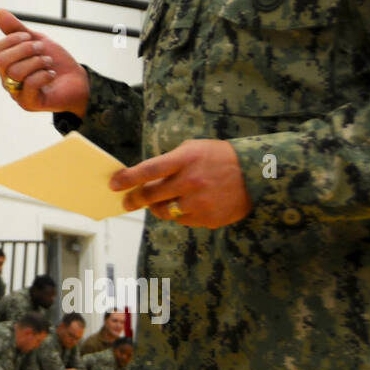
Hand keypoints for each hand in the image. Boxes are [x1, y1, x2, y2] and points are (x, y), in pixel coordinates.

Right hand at [0, 10, 89, 115]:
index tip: (28, 36)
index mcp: (7, 64)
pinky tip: (51, 74)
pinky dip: (44, 75)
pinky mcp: (29, 103)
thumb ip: (18, 30)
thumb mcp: (38, 41)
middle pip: (4, 61)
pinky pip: (29, 85)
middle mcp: (7, 80)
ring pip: (16, 72)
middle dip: (26, 50)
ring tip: (49, 62)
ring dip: (38, 62)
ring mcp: (17, 93)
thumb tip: (0, 12)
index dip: (11, 40)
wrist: (77, 81)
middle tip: (42, 49)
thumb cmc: (55, 62)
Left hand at [110, 139, 252, 228]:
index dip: (127, 178)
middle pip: (151, 195)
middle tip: (126, 202)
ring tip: (157, 202)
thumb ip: (169, 162)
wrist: (255, 174)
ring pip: (164, 212)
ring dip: (156, 207)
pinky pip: (182, 220)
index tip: (113, 184)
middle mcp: (191, 182)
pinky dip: (178, 214)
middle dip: (133, 200)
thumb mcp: (193, 149)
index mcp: (186, 160)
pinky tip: (185, 205)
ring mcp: (200, 203)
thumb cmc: (219, 157)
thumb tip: (143, 177)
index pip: (148, 170)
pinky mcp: (208, 219)